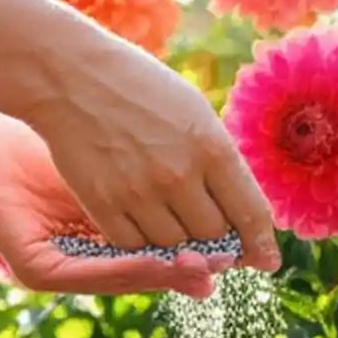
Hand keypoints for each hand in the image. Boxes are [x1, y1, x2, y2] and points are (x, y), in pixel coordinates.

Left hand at [0, 116, 228, 297]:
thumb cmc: (53, 140)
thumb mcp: (112, 161)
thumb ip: (156, 180)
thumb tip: (220, 186)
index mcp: (105, 239)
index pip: (166, 253)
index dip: (205, 252)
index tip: (249, 253)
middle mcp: (86, 262)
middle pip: (156, 269)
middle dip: (196, 266)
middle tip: (235, 263)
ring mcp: (65, 270)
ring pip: (132, 277)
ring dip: (174, 274)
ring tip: (212, 266)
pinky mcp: (41, 272)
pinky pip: (96, 276)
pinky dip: (136, 270)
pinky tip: (170, 262)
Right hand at [27, 33, 280, 270]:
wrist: (71, 76)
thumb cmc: (141, 88)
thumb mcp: (195, 113)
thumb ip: (221, 162)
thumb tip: (245, 214)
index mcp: (211, 147)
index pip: (251, 213)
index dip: (261, 244)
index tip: (266, 260)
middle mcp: (178, 175)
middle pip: (215, 237)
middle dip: (218, 238)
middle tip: (211, 231)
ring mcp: (139, 193)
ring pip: (176, 248)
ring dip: (179, 240)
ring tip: (170, 214)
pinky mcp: (103, 204)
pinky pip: (135, 247)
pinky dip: (142, 242)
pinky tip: (140, 218)